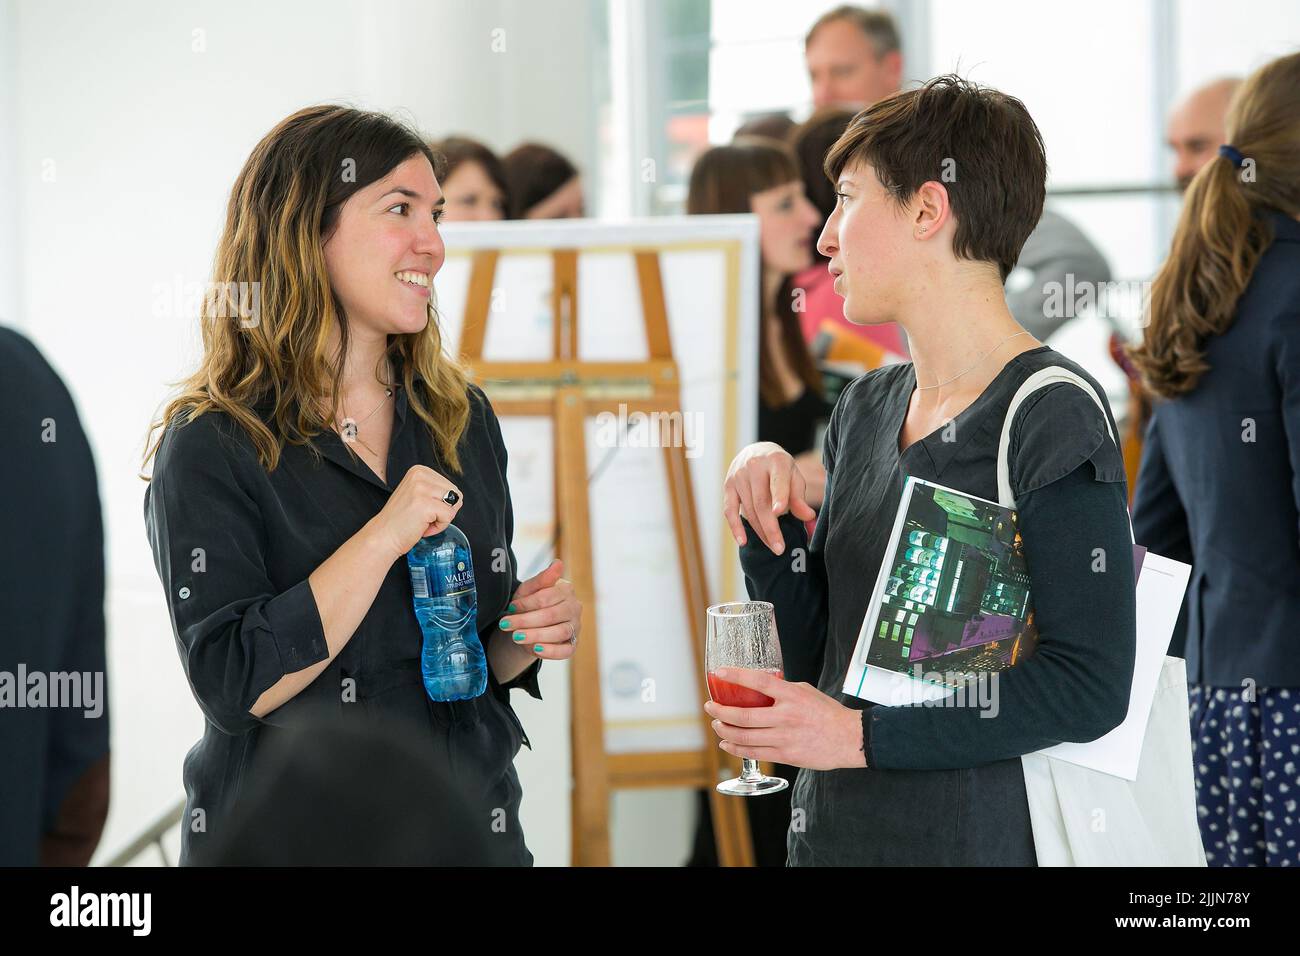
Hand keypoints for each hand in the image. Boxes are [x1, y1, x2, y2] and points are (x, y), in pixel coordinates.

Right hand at [368, 464, 463, 558]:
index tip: (422, 509)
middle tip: (423, 516)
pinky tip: (422, 526)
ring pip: (454, 504)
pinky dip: (439, 526)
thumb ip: (435, 490)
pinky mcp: (425, 504)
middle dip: (444, 510)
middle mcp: (420, 475)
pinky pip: (449, 516)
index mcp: (419, 470)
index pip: (451, 486)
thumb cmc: (401, 520)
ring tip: (423, 520)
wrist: (383, 536)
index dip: (441, 503)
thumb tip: (458, 495)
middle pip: (455, 494)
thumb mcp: (417, 494)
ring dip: (442, 518)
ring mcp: (422, 489)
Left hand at [497, 559, 579, 660]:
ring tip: (516, 637)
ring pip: (559, 632)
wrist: (529, 627)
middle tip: (505, 625)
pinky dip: (550, 651)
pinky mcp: (572, 645)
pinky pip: (565, 651)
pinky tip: (535, 649)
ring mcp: (575, 627)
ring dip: (535, 635)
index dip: (526, 603)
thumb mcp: (529, 590)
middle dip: (526, 621)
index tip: (510, 608)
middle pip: (552, 615)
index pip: (547, 597)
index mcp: (566, 590)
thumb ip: (542, 579)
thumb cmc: (530, 605)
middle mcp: (574, 608)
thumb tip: (558, 563)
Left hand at [704, 667, 864, 770]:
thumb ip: (782, 689)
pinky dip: (737, 748)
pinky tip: (727, 744)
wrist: (849, 739)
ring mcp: (785, 738)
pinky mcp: (786, 755)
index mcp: (791, 696)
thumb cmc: (827, 713)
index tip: (719, 673)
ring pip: (745, 737)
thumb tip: (761, 685)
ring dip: (725, 731)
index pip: (758, 681)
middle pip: (744, 716)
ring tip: (716, 725)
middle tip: (711, 707)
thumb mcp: (806, 691)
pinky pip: (755, 753)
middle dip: (721, 712)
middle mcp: (786, 717)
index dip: (736, 676)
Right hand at [722, 442, 816, 554]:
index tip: (779, 512)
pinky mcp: (728, 485)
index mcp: (776, 460)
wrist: (756, 452)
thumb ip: (799, 497)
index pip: (778, 481)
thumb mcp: (794, 477)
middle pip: (761, 502)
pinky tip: (743, 542)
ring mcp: (738, 475)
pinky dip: (735, 527)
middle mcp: (754, 465)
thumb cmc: (780, 469)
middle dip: (770, 528)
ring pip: (748, 510)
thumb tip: (808, 517)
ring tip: (772, 547)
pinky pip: (729, 510)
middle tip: (779, 548)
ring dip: (760, 531)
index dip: (778, 496)